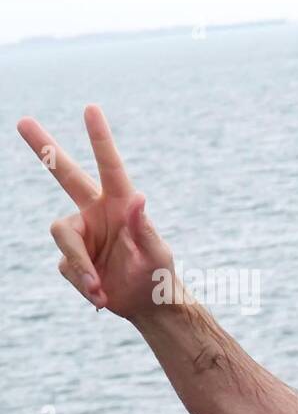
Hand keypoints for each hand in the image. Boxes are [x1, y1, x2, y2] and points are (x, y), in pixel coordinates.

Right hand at [16, 106, 174, 320]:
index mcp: (121, 205)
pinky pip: (68, 267)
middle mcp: (96, 212)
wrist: (146, 304)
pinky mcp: (71, 257)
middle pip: (64, 175)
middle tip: (22, 121)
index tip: (90, 109)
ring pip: (63, 237)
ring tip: (100, 290)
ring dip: (81, 268)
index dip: (100, 139)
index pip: (110, 167)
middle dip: (44, 148)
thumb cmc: (158, 275)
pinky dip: (84, 285)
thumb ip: (146, 229)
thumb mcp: (157, 255)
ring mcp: (81, 233)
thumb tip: (138, 199)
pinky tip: (101, 296)